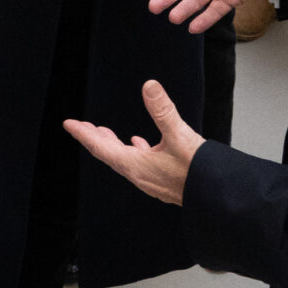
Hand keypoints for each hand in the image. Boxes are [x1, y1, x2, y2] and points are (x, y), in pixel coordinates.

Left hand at [64, 81, 201, 206]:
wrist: (219, 200)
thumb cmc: (199, 174)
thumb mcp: (180, 136)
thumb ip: (163, 110)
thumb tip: (149, 86)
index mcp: (136, 167)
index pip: (101, 148)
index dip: (84, 134)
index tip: (69, 124)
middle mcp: (140, 176)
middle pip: (108, 155)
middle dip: (94, 138)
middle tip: (80, 125)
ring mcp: (151, 180)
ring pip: (123, 160)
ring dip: (112, 145)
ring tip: (104, 133)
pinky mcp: (164, 181)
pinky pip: (140, 165)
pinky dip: (134, 152)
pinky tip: (140, 145)